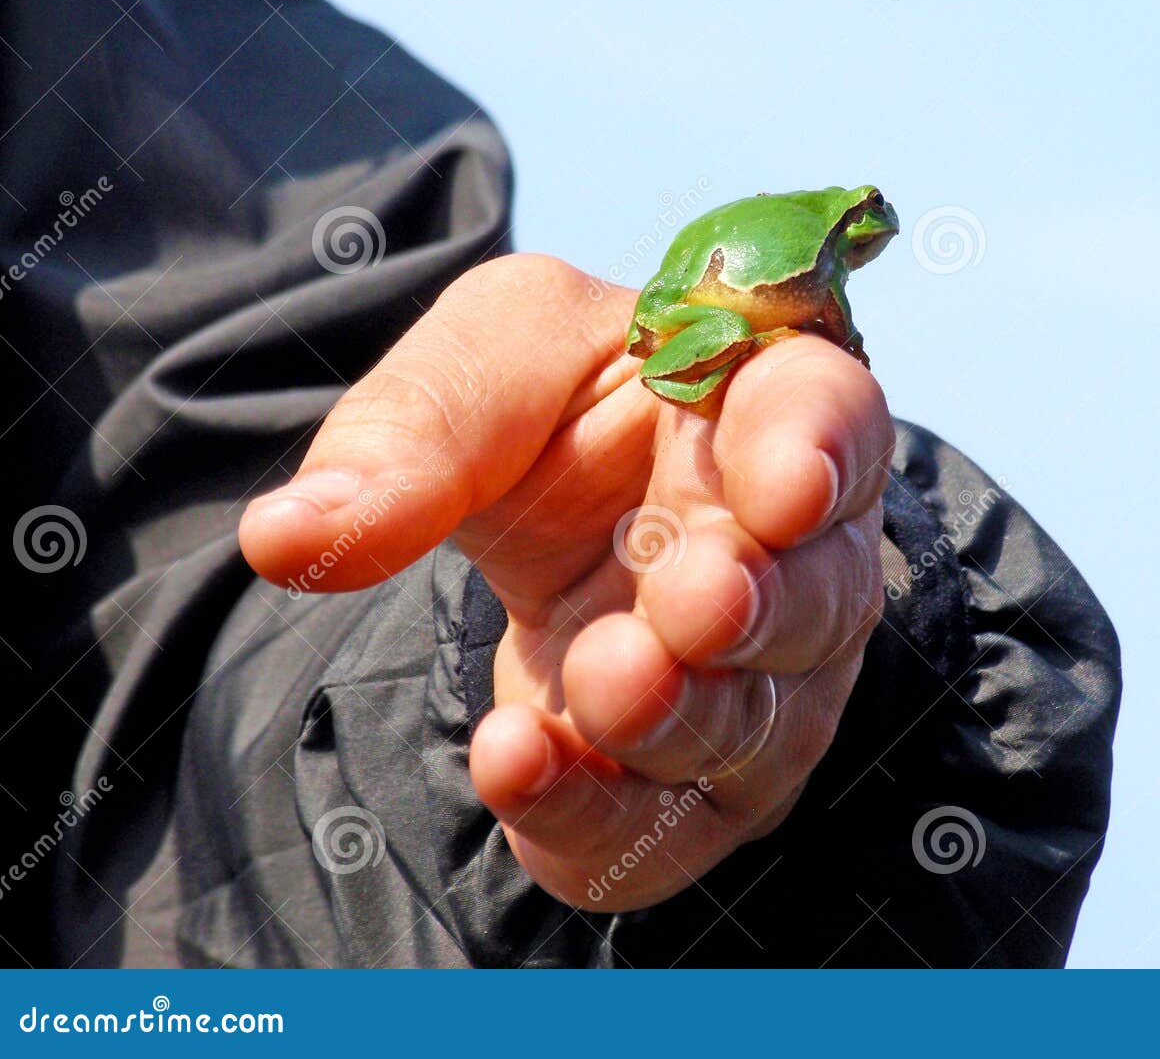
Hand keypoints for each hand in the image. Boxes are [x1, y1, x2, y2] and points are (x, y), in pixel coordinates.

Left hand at [239, 254, 891, 909]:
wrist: (559, 508)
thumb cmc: (559, 410)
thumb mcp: (488, 365)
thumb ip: (417, 432)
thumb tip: (293, 535)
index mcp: (765, 403)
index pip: (830, 414)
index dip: (821, 451)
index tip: (784, 487)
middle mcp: (795, 554)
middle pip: (815, 596)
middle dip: (757, 607)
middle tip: (687, 604)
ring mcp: (760, 683)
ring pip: (752, 727)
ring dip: (676, 718)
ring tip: (592, 687)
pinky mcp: (694, 784)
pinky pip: (662, 831)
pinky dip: (591, 815)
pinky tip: (514, 764)